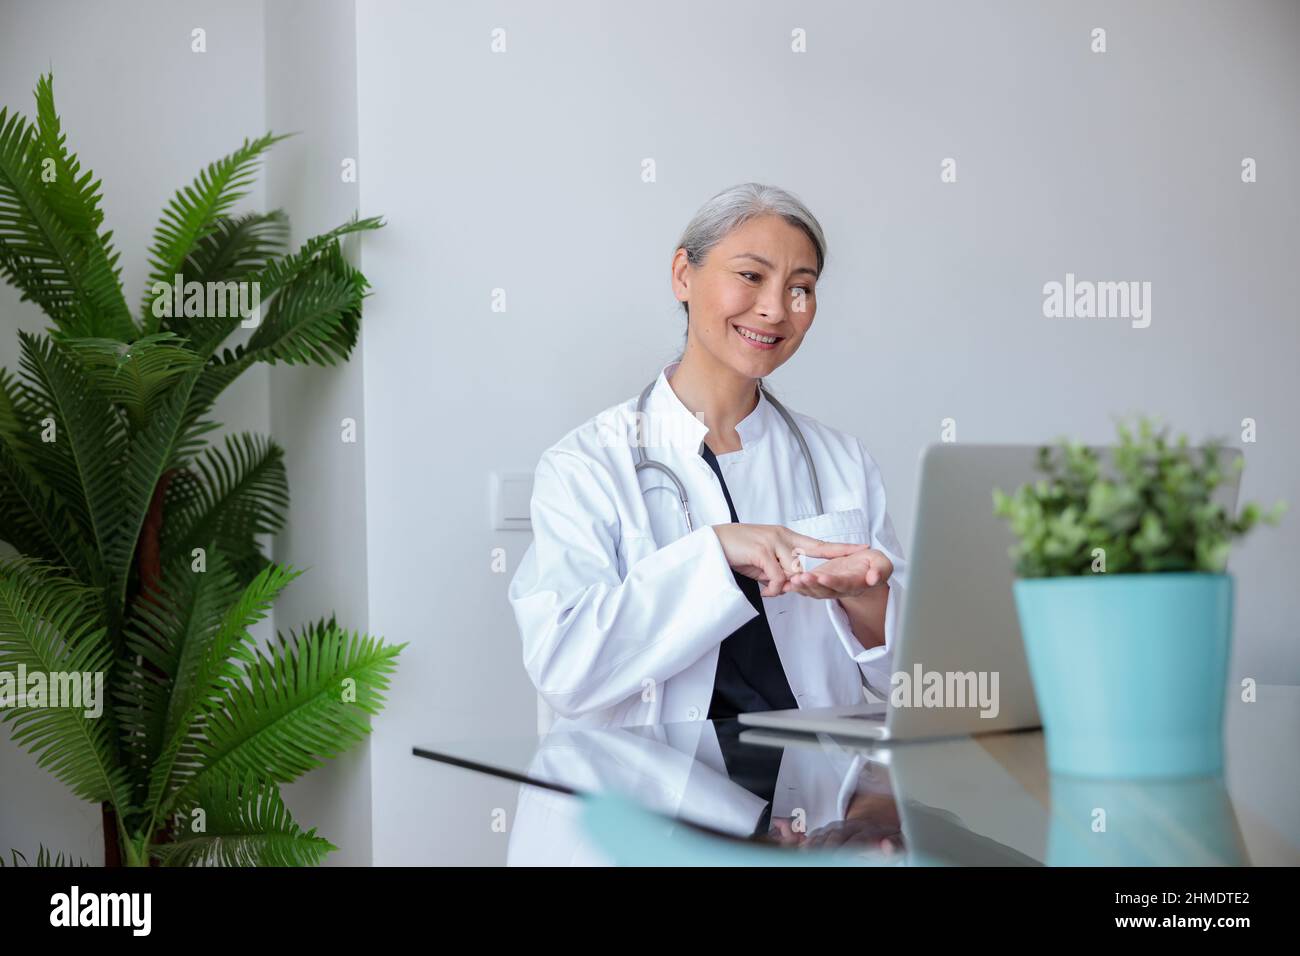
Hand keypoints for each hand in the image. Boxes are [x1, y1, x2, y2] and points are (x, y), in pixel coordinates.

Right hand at [711, 524, 869, 597]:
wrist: (714, 543)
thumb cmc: (738, 551)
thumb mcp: (764, 562)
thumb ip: (780, 570)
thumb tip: (789, 586)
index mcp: (787, 537)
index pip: (821, 544)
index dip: (842, 548)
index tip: (863, 549)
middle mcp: (784, 537)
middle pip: (807, 563)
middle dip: (805, 580)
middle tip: (787, 587)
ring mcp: (774, 542)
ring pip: (793, 573)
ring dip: (782, 587)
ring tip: (769, 589)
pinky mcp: (763, 551)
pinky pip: (778, 579)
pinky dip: (772, 589)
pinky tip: (764, 590)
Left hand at [781, 548, 892, 599]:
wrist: (868, 568)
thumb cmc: (875, 564)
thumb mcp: (883, 563)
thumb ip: (880, 570)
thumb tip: (874, 578)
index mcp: (855, 583)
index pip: (843, 584)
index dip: (833, 582)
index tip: (822, 577)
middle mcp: (841, 589)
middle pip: (825, 590)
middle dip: (812, 585)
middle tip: (801, 578)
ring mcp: (830, 588)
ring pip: (814, 591)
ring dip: (803, 587)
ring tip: (792, 580)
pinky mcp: (821, 584)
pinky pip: (808, 588)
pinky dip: (798, 586)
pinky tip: (787, 582)